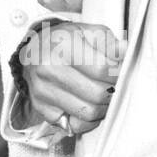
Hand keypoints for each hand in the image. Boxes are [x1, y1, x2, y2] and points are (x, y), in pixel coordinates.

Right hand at [22, 20, 124, 135]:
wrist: (32, 51)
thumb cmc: (63, 41)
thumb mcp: (87, 31)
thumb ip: (108, 42)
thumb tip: (124, 50)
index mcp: (62, 46)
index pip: (103, 69)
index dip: (118, 73)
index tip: (120, 71)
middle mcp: (49, 69)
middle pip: (98, 94)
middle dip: (113, 91)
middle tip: (114, 85)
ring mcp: (43, 91)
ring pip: (88, 113)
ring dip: (103, 107)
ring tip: (103, 95)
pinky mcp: (41, 108)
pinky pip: (75, 124)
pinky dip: (88, 120)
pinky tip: (88, 104)